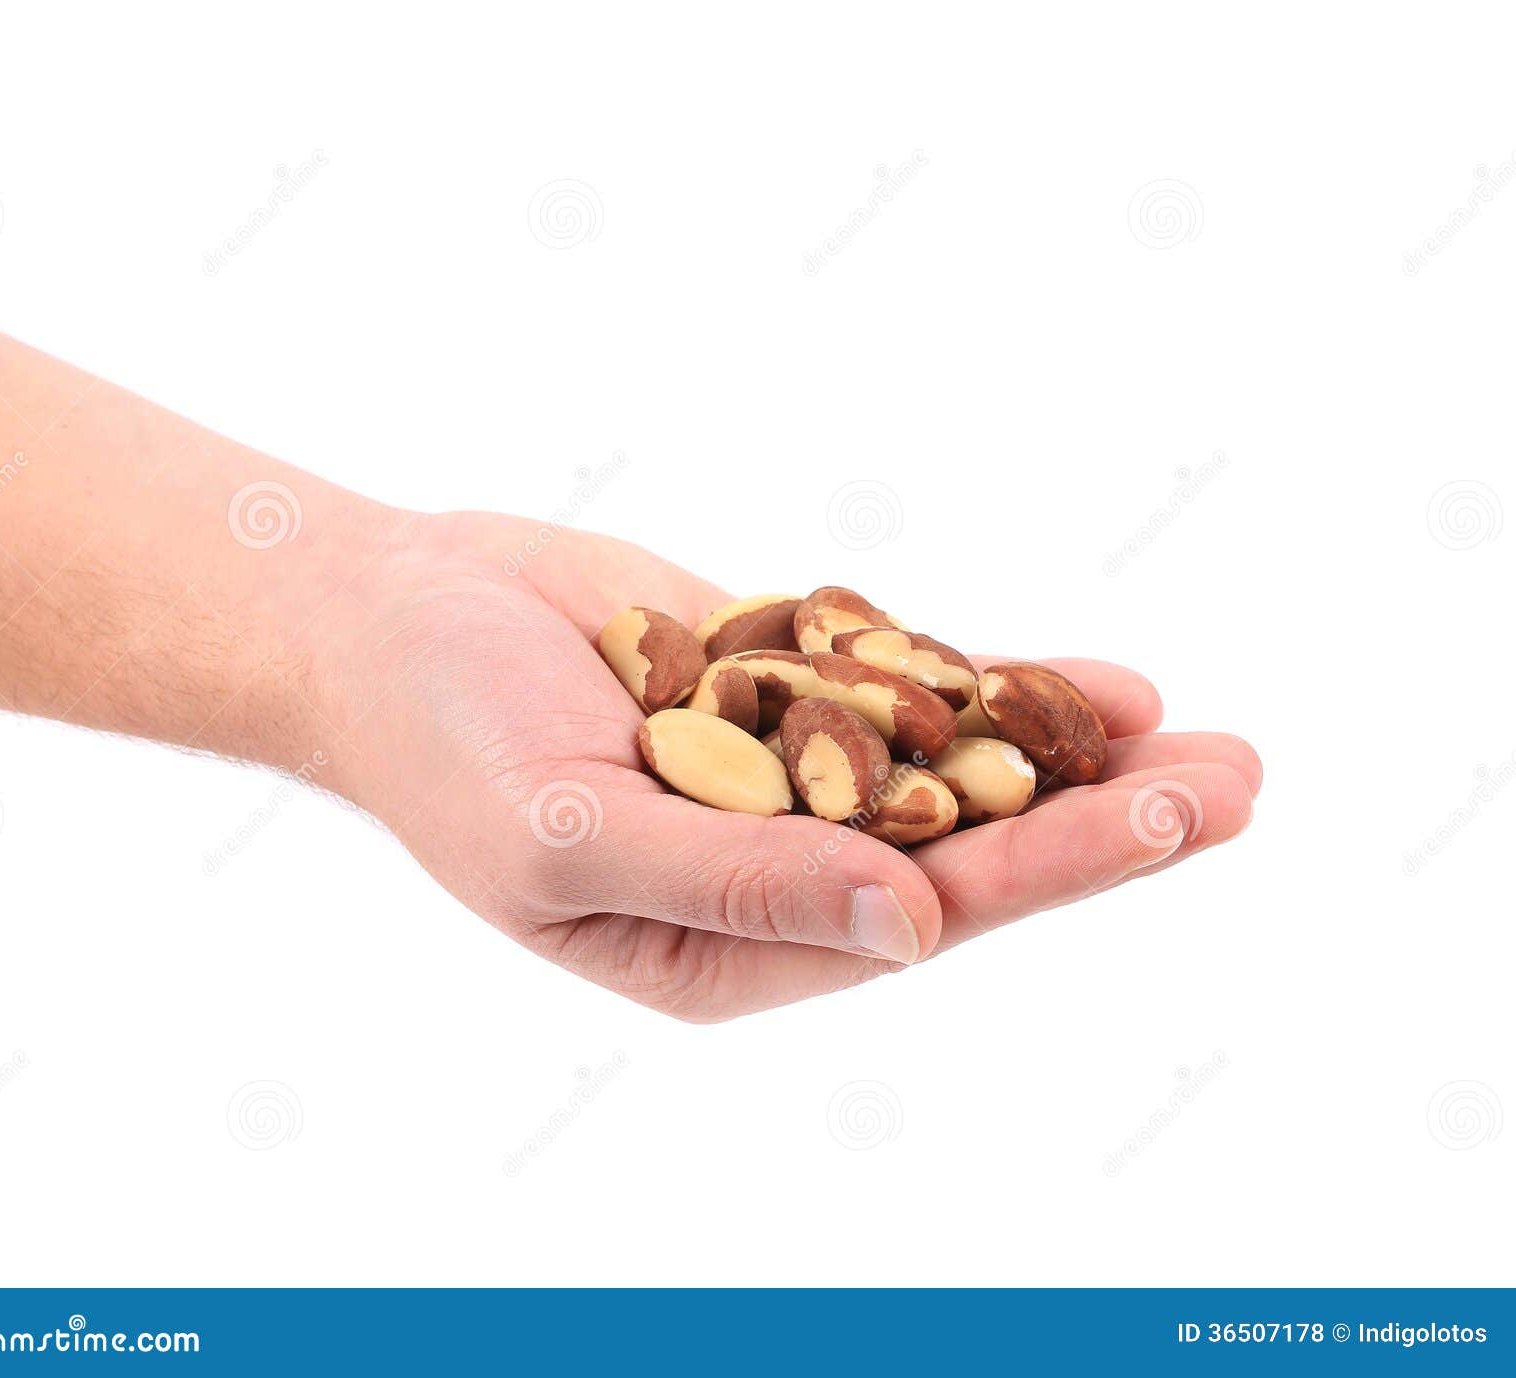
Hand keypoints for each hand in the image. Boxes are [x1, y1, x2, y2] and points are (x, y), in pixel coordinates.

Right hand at [331, 512, 1260, 1021]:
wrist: (392, 616)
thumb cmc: (443, 740)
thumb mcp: (566, 836)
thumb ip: (733, 886)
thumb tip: (912, 931)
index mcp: (724, 947)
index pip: (911, 916)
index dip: (1046, 868)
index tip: (1169, 822)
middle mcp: (774, 872)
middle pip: (965, 852)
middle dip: (1103, 823)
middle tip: (1240, 785)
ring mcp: (786, 776)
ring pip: (956, 774)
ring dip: (1076, 759)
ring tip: (1211, 748)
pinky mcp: (783, 691)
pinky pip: (907, 694)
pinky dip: (996, 686)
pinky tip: (1102, 686)